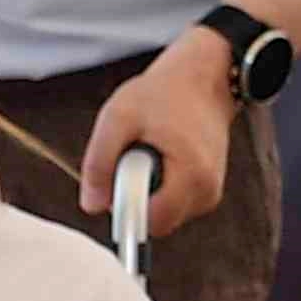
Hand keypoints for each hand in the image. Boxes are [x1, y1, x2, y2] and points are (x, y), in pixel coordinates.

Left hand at [83, 29, 238, 235]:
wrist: (204, 77)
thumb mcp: (118, 117)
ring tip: (149, 152)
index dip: (125, 206)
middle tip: (132, 157)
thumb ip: (98, 162)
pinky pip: (172, 204)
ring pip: (163, 216)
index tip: (117, 180)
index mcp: (191, 175)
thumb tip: (91, 204)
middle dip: (135, 197)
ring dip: (147, 191)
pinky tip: (161, 158)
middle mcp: (207, 191)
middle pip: (156, 222)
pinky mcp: (207, 190)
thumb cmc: (166, 91)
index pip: (151, 222)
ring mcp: (210, 193)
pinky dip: (160, 187)